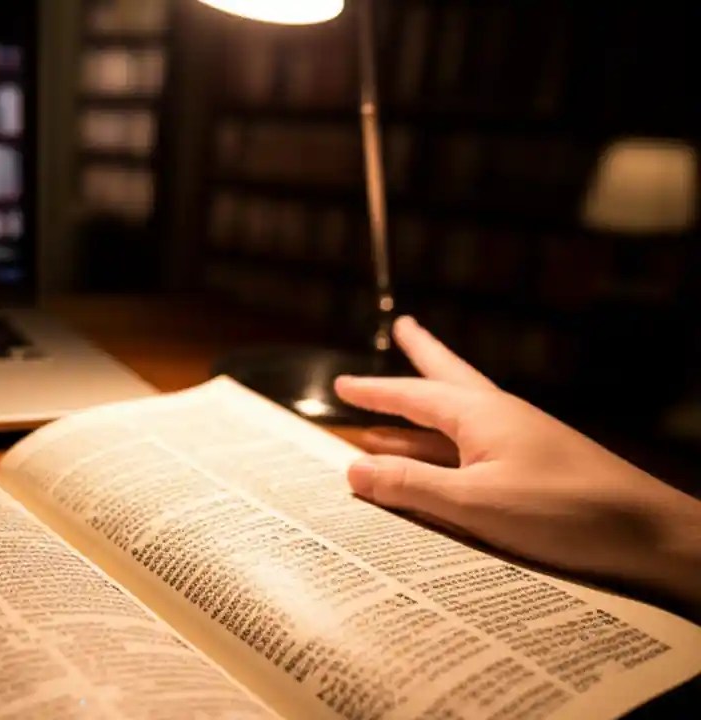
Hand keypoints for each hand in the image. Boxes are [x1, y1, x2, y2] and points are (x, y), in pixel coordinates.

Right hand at [335, 316, 700, 612]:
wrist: (646, 533)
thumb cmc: (563, 512)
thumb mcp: (475, 502)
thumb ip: (411, 485)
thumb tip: (352, 468)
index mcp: (481, 415)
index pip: (414, 394)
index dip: (375, 392)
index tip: (342, 385)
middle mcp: (500, 418)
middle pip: (450, 378)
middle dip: (422, 357)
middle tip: (404, 328)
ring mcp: (521, 441)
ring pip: (463, 415)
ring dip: (428, 410)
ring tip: (399, 408)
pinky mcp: (536, 468)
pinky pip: (476, 448)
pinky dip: (447, 448)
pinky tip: (443, 460)